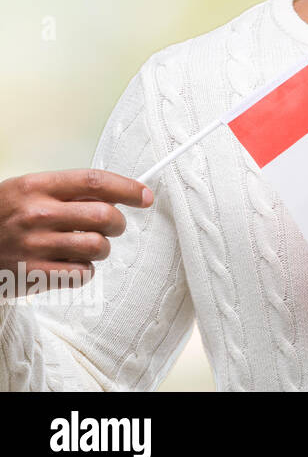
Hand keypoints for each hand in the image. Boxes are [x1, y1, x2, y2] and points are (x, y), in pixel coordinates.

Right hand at [0, 169, 153, 296]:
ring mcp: (35, 245)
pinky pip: (83, 274)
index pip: (95, 181)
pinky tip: (69, 264)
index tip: (145, 195)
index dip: (128, 188)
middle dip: (118, 223)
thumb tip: (116, 194)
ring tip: (84, 247)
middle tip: (112, 227)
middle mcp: (37, 214)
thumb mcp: (26, 191)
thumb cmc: (1, 217)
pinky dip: (84, 271)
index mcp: (36, 186)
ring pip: (99, 246)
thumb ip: (66, 191)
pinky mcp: (33, 275)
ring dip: (101, 248)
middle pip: (105, 216)